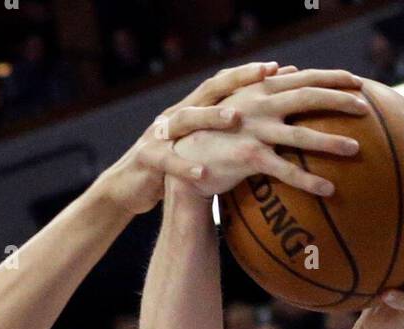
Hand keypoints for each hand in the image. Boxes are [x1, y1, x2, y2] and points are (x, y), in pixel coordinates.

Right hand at [101, 62, 281, 213]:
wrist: (127, 187)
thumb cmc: (171, 169)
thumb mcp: (196, 147)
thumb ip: (219, 137)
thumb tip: (259, 135)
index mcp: (190, 110)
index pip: (221, 84)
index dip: (247, 74)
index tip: (276, 67)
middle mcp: (176, 115)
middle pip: (208, 90)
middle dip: (237, 80)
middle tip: (264, 75)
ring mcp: (159, 135)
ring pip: (187, 118)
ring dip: (212, 116)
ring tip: (236, 118)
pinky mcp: (147, 159)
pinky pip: (168, 161)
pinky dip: (185, 166)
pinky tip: (202, 173)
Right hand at [172, 67, 367, 197]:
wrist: (181, 158)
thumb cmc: (213, 134)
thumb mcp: (236, 104)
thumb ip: (264, 88)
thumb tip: (291, 71)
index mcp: (259, 90)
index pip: (302, 78)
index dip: (331, 78)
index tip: (357, 81)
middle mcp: (259, 105)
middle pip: (307, 97)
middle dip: (338, 100)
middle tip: (365, 107)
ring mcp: (254, 131)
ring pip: (301, 135)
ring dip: (330, 142)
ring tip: (356, 150)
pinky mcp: (249, 158)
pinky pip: (285, 171)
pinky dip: (308, 181)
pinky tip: (328, 190)